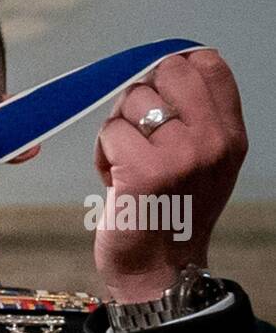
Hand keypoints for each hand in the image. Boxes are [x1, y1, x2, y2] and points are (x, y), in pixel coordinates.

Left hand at [92, 49, 247, 301]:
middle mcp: (212, 142)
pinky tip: (116, 179)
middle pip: (164, 71)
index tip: (160, 96)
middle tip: (141, 133)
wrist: (162, 270)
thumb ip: (196, 111)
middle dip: (141, 95)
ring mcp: (181, 156)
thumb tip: (163, 62)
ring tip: (129, 163)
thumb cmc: (173, 208)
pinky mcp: (144, 172)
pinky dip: (103, 153)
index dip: (173, 69)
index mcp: (230, 134)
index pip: (207, 63)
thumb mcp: (205, 158)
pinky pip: (109, 131)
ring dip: (118, 128)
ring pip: (130, 100)